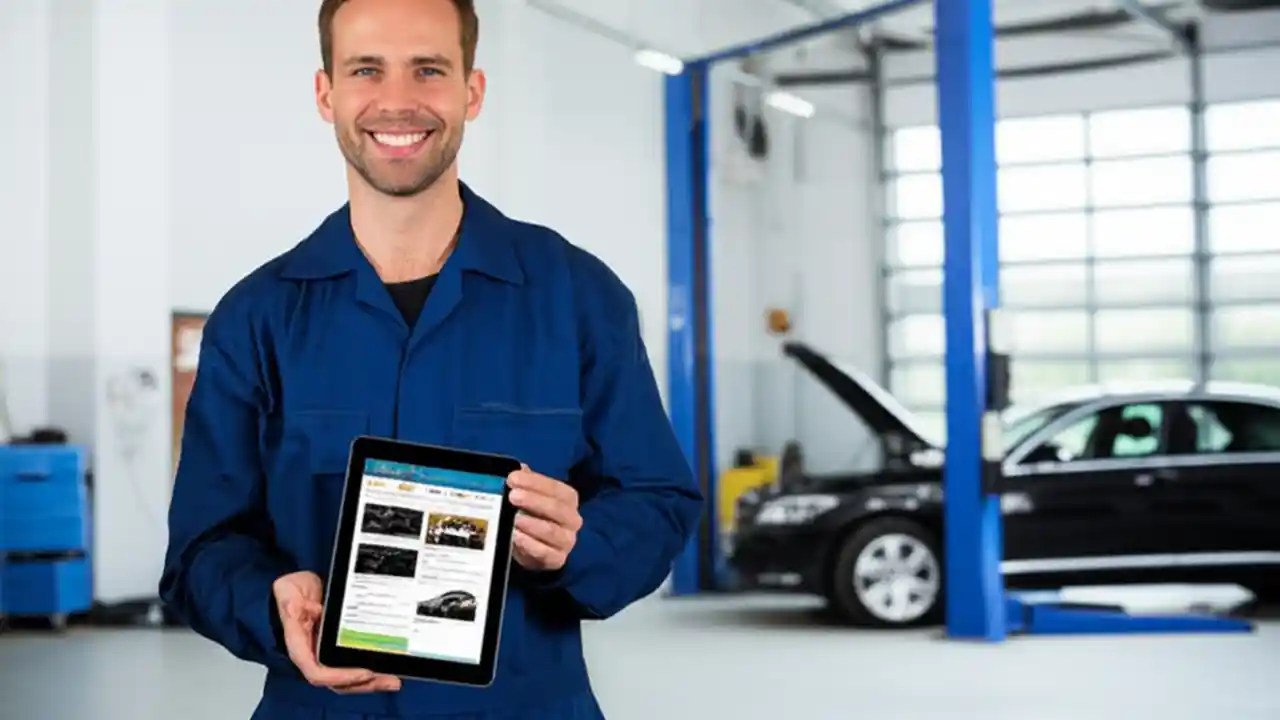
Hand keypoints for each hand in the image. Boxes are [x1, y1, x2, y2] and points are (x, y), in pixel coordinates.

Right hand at [272, 571, 400, 693]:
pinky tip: (386, 669)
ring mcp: (324, 654)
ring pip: (346, 679)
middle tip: (390, 681)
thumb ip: (294, 603)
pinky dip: (368, 672)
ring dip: (370, 683)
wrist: (293, 587)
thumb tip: (314, 610)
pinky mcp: (335, 650)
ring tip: (392, 680)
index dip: (340, 677)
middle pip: (338, 682)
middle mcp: (312, 655)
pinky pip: (351, 667)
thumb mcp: (289, 592)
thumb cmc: (290, 592)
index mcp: (299, 645)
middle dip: (364, 684)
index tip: (364, 672)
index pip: (317, 673)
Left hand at [508, 465, 581, 571]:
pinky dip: (530, 545)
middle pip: (557, 508)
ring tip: (513, 518)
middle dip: (533, 501)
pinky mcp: (557, 560)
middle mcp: (572, 519)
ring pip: (552, 531)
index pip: (555, 488)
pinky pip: (545, 553)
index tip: (512, 479)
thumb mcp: (529, 496)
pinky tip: (515, 537)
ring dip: (532, 524)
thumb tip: (518, 468)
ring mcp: (567, 541)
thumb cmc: (533, 515)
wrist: (534, 548)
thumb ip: (525, 482)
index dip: (534, 482)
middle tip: (512, 496)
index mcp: (568, 499)